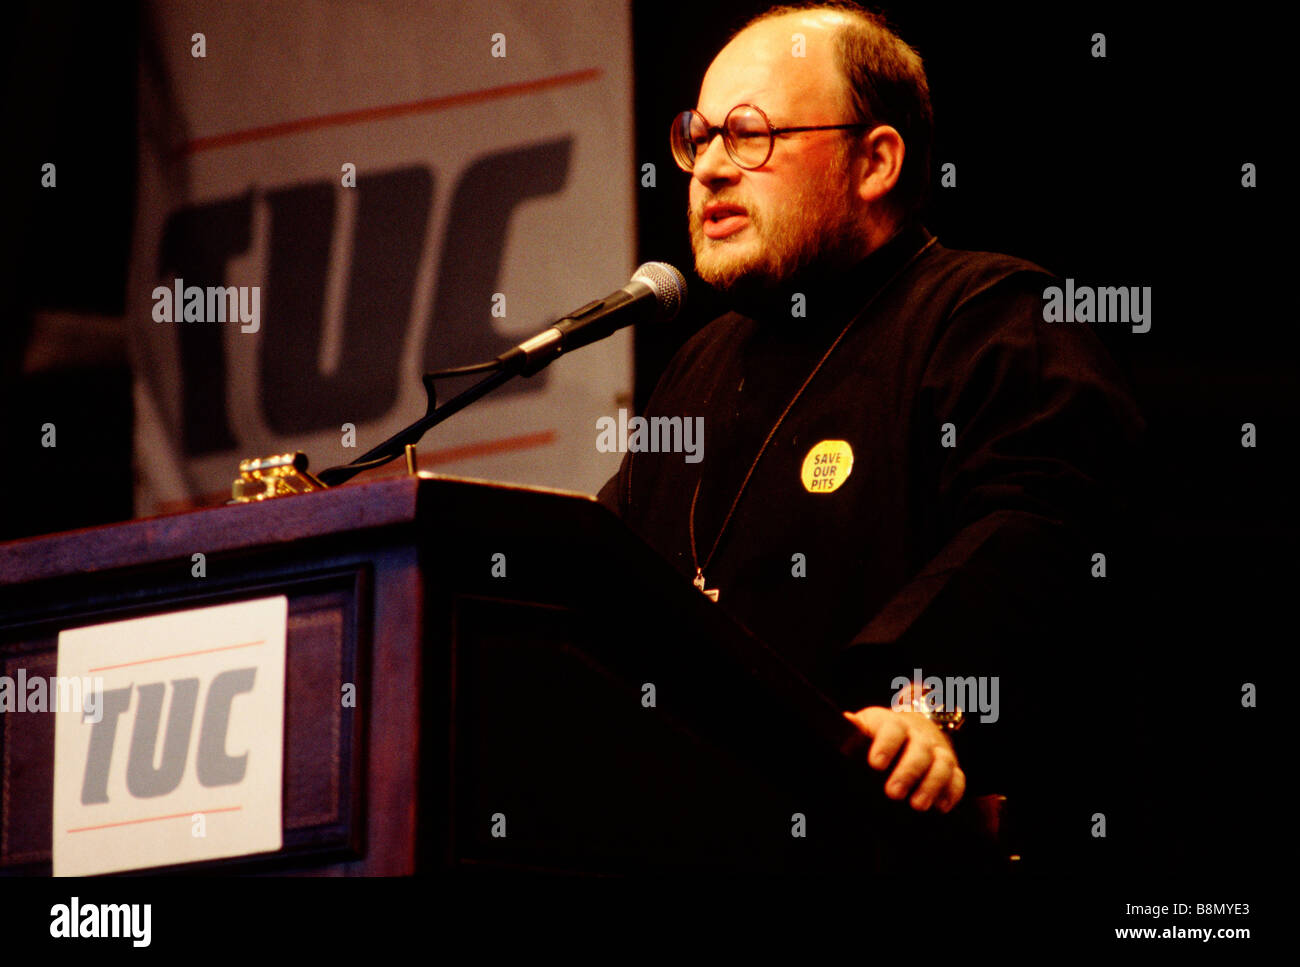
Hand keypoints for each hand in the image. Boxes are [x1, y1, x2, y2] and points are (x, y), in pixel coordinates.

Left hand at [842, 706, 964, 812]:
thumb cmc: (878, 736)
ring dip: (932, 785)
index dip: (886, 745)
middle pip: (920, 748)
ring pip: (943, 763)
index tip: (875, 765)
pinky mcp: (951, 768)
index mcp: (893, 724)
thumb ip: (854, 731)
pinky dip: (951, 793)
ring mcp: (937, 751)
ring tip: (918, 806)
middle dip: (908, 772)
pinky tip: (941, 808)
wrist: (910, 730)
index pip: (893, 728)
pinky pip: (958, 778)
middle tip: (893, 793)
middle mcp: (918, 735)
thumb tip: (845, 722)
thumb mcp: (864, 729)